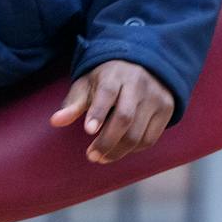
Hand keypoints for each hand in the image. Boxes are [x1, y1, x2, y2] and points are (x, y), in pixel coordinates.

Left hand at [49, 61, 177, 164]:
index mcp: (115, 74)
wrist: (143, 63)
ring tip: (102, 158)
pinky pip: (151, 137)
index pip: (107, 93)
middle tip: (91, 156)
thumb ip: (73, 104)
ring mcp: (155, 96)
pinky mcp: (167, 108)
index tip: (88, 130)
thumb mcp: (88, 84)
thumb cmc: (107, 79)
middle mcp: (138, 84)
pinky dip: (135, 149)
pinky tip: (121, 150)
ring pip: (138, 133)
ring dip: (119, 151)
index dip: (98, 112)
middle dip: (106, 141)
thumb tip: (55, 122)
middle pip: (124, 118)